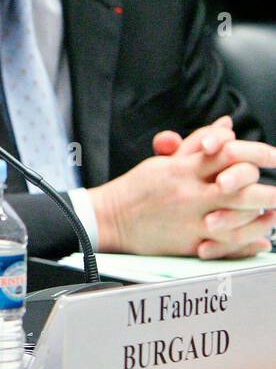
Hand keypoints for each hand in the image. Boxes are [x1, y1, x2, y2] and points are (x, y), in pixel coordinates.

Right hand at [148, 115, 275, 255]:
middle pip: (242, 186)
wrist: (109, 219)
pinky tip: (260, 236)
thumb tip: (227, 125)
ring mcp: (191, 220)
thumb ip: (197, 142)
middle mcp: (189, 193)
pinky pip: (228, 243)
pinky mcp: (189, 243)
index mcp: (182, 169)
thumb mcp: (163, 161)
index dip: (258, 152)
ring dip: (265, 215)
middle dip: (269, 189)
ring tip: (274, 212)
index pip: (229, 153)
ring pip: (241, 216)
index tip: (275, 157)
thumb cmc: (137, 189)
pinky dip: (250, 240)